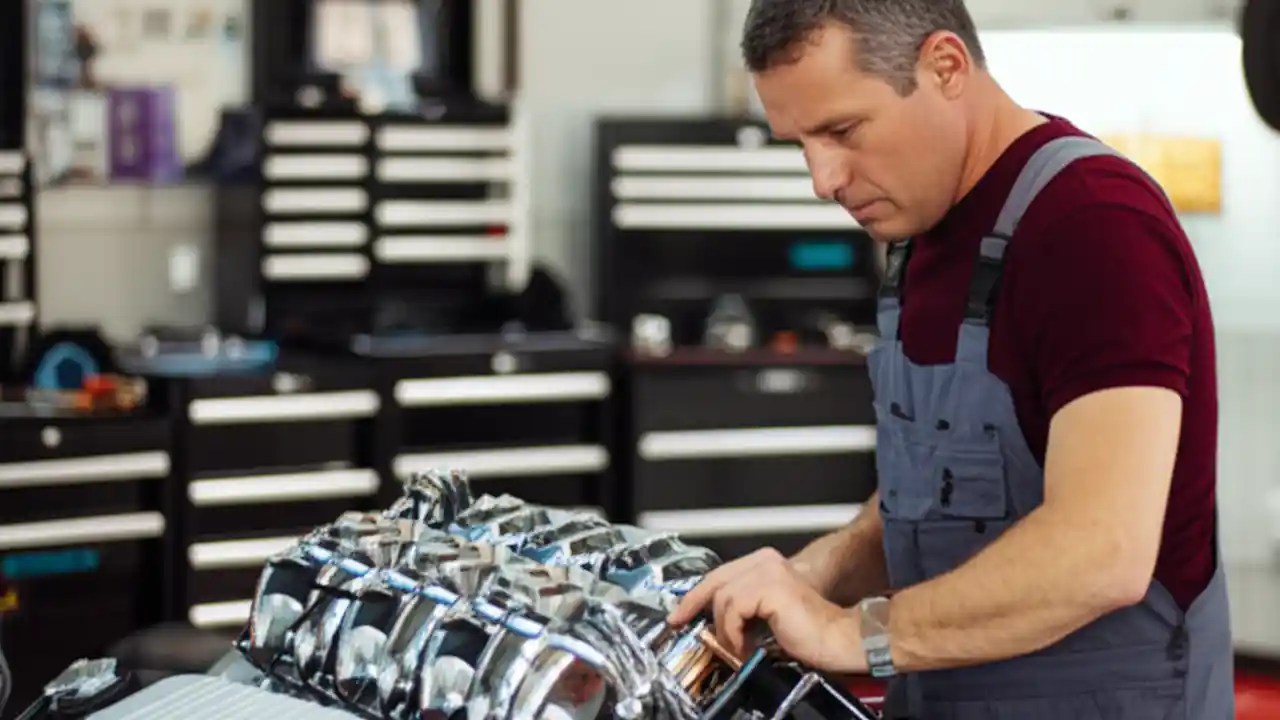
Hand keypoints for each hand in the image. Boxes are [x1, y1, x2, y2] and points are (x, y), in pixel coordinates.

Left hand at [667, 548, 867, 673]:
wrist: (837, 638)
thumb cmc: (810, 631)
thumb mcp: (767, 615)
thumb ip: (745, 607)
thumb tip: (716, 620)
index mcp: (767, 563)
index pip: (720, 574)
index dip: (696, 594)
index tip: (679, 612)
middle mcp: (766, 560)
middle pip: (715, 580)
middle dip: (694, 604)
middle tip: (679, 623)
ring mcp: (768, 571)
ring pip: (722, 598)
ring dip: (724, 629)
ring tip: (736, 648)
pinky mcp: (770, 587)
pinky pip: (733, 610)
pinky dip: (733, 632)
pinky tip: (745, 646)